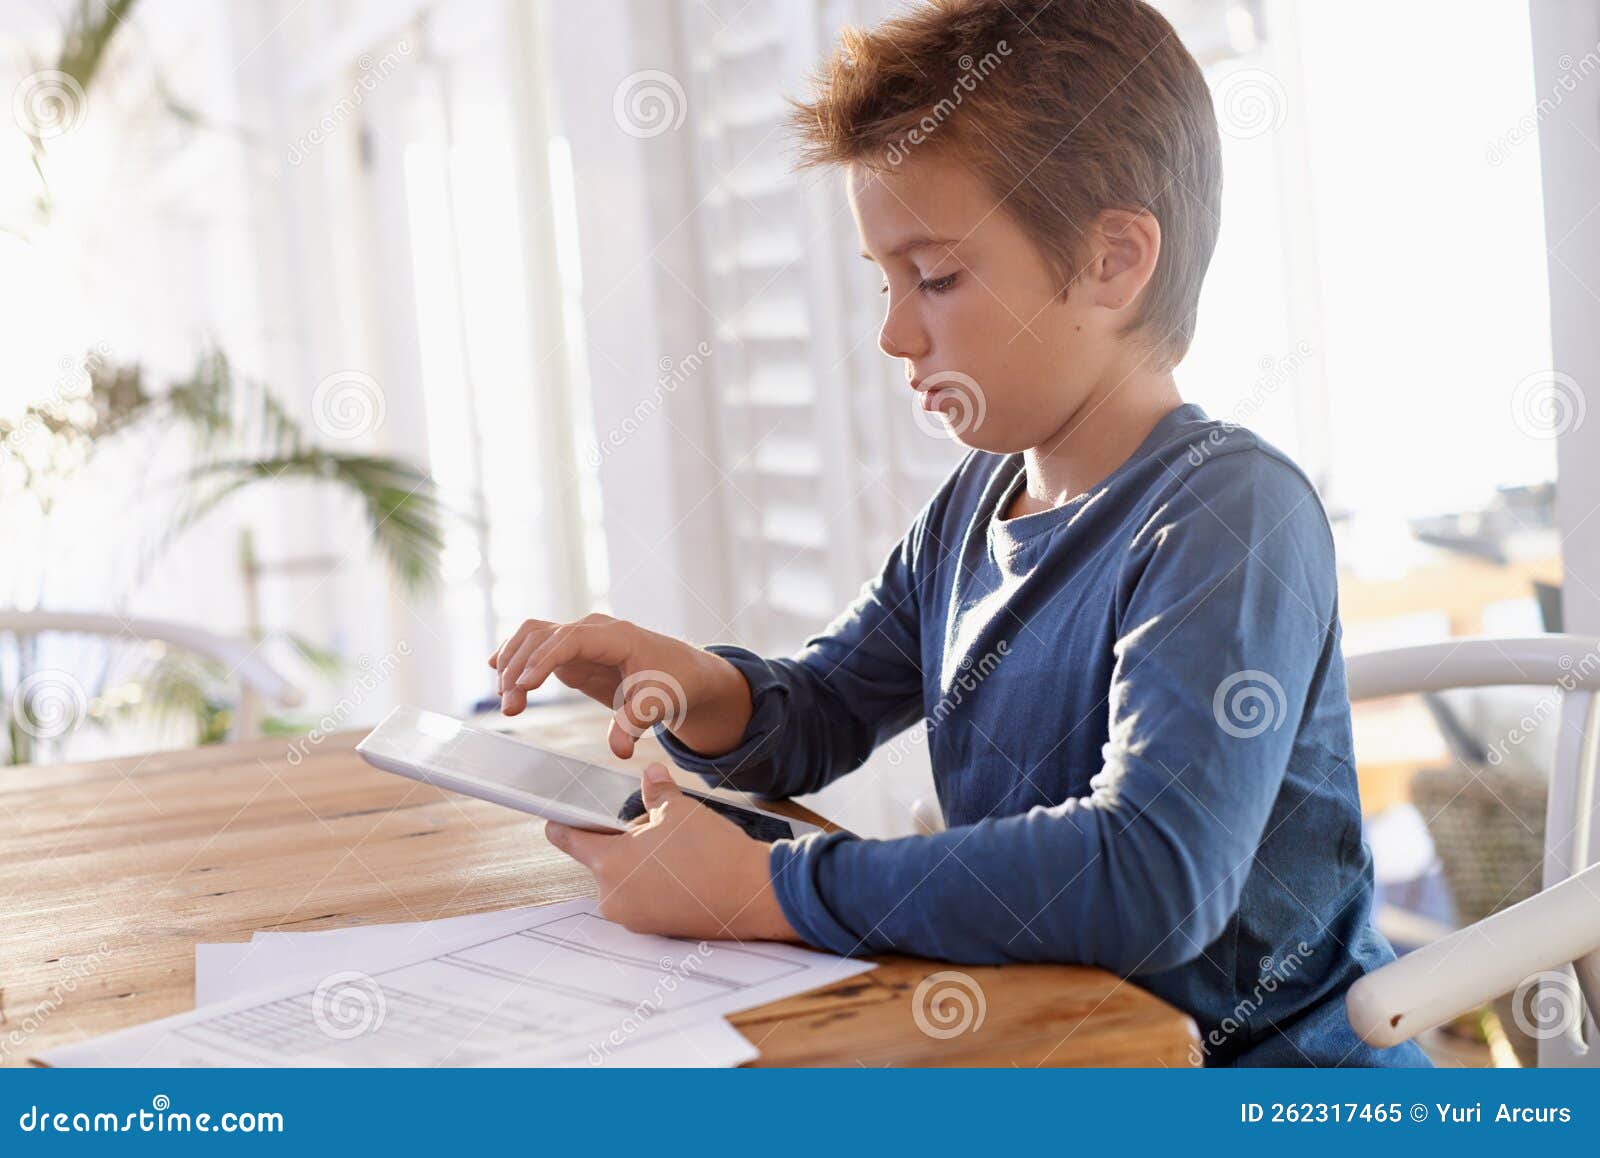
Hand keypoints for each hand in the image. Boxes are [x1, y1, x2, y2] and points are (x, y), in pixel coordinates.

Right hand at [488, 613, 752, 758]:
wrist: (679, 670)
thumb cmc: (672, 682)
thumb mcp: (659, 704)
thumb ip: (635, 723)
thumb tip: (619, 749)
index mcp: (616, 636)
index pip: (570, 638)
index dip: (544, 659)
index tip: (524, 685)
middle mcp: (592, 630)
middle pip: (543, 636)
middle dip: (520, 668)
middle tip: (509, 707)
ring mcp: (578, 638)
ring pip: (532, 636)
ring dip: (512, 663)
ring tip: (505, 701)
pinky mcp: (570, 651)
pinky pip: (535, 644)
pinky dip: (514, 654)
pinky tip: (495, 667)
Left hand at [543, 763, 800, 942]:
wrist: (752, 896)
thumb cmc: (712, 851)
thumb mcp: (680, 810)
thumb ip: (656, 792)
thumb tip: (650, 775)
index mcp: (609, 862)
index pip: (567, 838)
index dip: (562, 821)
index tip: (557, 814)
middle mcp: (612, 896)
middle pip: (602, 860)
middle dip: (622, 842)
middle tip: (655, 829)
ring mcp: (633, 918)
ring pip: (624, 880)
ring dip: (640, 864)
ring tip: (677, 852)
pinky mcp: (654, 930)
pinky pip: (643, 900)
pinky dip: (656, 885)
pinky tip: (684, 873)